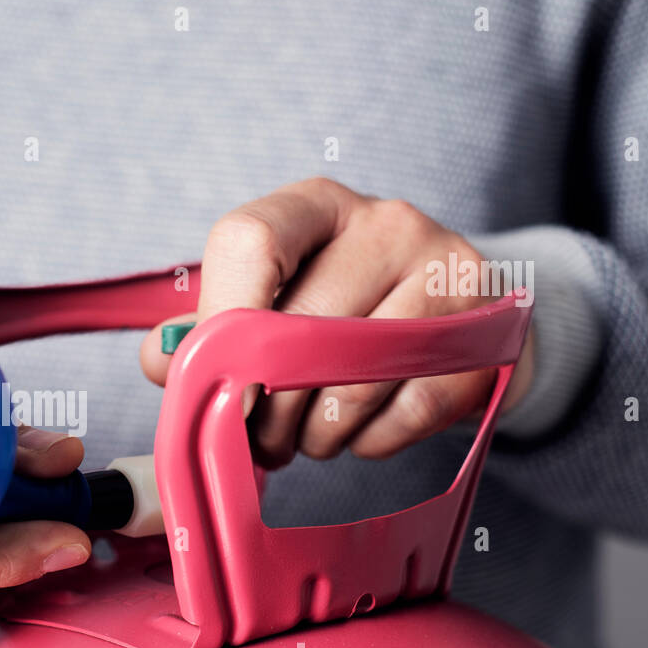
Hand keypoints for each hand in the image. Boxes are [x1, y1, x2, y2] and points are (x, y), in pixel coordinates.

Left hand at [141, 177, 534, 466]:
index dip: (221, 322)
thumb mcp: (272, 300)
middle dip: (268, 409)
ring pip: (356, 377)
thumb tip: (160, 359)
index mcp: (313, 206)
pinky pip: (414, 408)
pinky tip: (365, 432)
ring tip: (312, 437)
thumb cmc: (341, 309)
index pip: (248, 242)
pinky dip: (376, 440)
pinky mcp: (488, 327)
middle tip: (262, 442)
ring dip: (319, 433)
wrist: (452, 316)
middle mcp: (384, 221)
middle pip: (300, 326)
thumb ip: (207, 328)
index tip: (213, 385)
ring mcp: (445, 268)